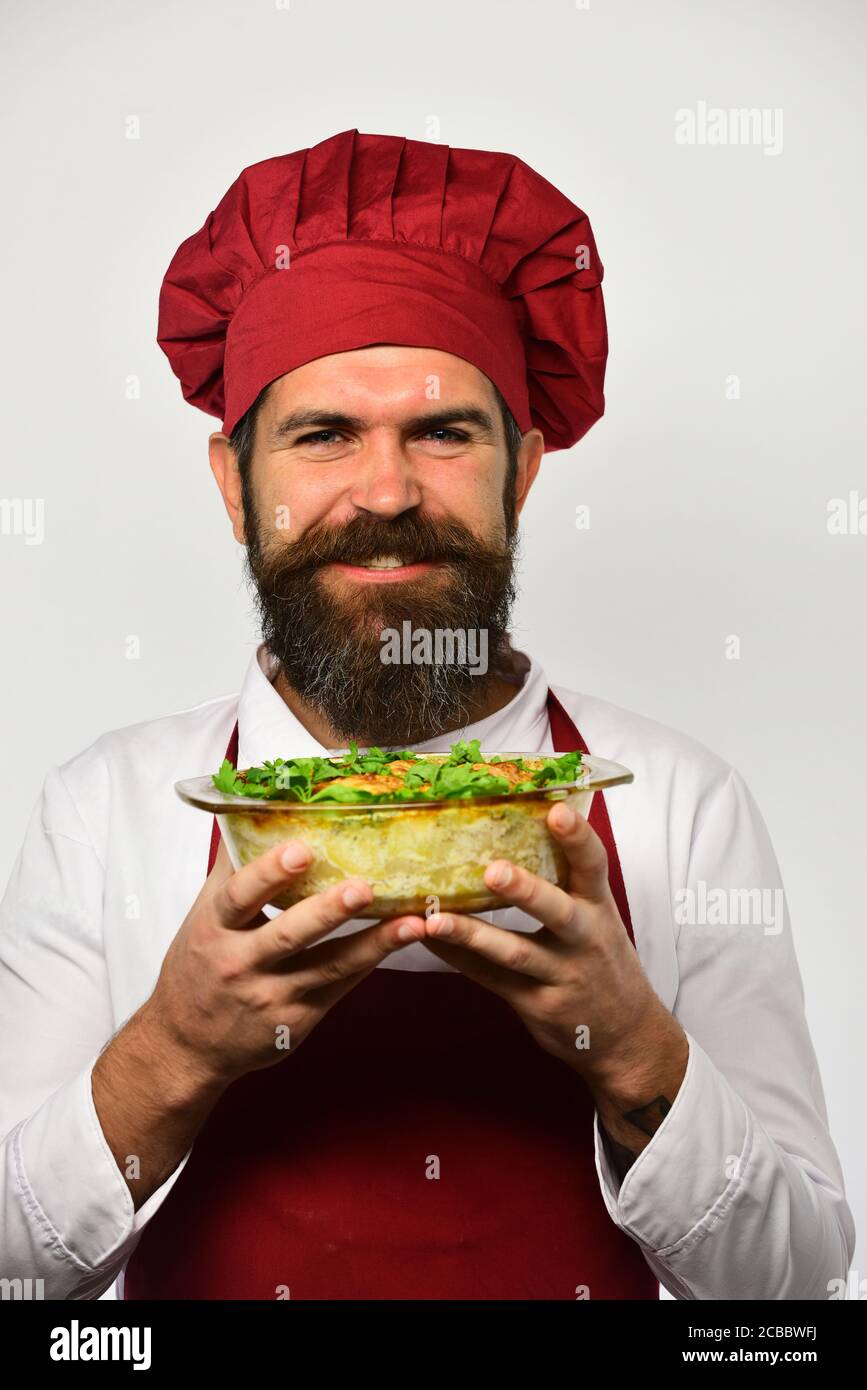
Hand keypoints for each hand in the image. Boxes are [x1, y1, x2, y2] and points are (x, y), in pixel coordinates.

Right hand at [141, 834, 423, 1087]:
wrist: (186, 1045)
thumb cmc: (198, 967)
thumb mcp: (203, 918)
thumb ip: (231, 869)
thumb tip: (253, 810)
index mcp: (214, 928)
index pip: (239, 896)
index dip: (268, 873)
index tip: (301, 848)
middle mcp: (240, 964)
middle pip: (287, 935)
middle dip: (327, 911)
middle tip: (364, 886)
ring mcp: (271, 996)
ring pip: (327, 966)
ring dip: (373, 943)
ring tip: (411, 921)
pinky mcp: (298, 1020)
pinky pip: (339, 987)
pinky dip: (370, 962)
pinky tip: (400, 941)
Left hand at [400, 800, 688, 1158]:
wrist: (626, 1035)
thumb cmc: (603, 960)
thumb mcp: (600, 917)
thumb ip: (572, 879)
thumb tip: (538, 816)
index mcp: (599, 908)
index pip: (594, 867)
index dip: (578, 838)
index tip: (557, 811)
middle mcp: (584, 939)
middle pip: (556, 912)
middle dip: (526, 891)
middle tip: (493, 870)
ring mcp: (561, 975)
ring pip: (514, 953)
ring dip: (473, 935)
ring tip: (435, 919)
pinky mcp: (537, 1004)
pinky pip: (492, 979)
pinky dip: (459, 958)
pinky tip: (429, 940)